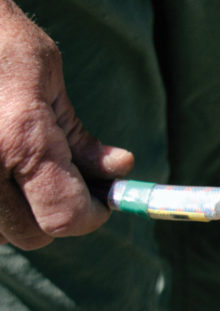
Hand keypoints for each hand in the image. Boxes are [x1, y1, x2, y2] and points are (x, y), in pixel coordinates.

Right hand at [0, 0, 133, 249]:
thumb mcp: (47, 76)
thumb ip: (78, 135)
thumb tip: (117, 171)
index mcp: (20, 140)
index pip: (65, 217)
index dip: (91, 216)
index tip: (100, 203)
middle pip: (29, 234)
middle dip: (54, 215)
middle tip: (62, 185)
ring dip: (15, 214)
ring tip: (20, 172)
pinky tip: (0, 170)